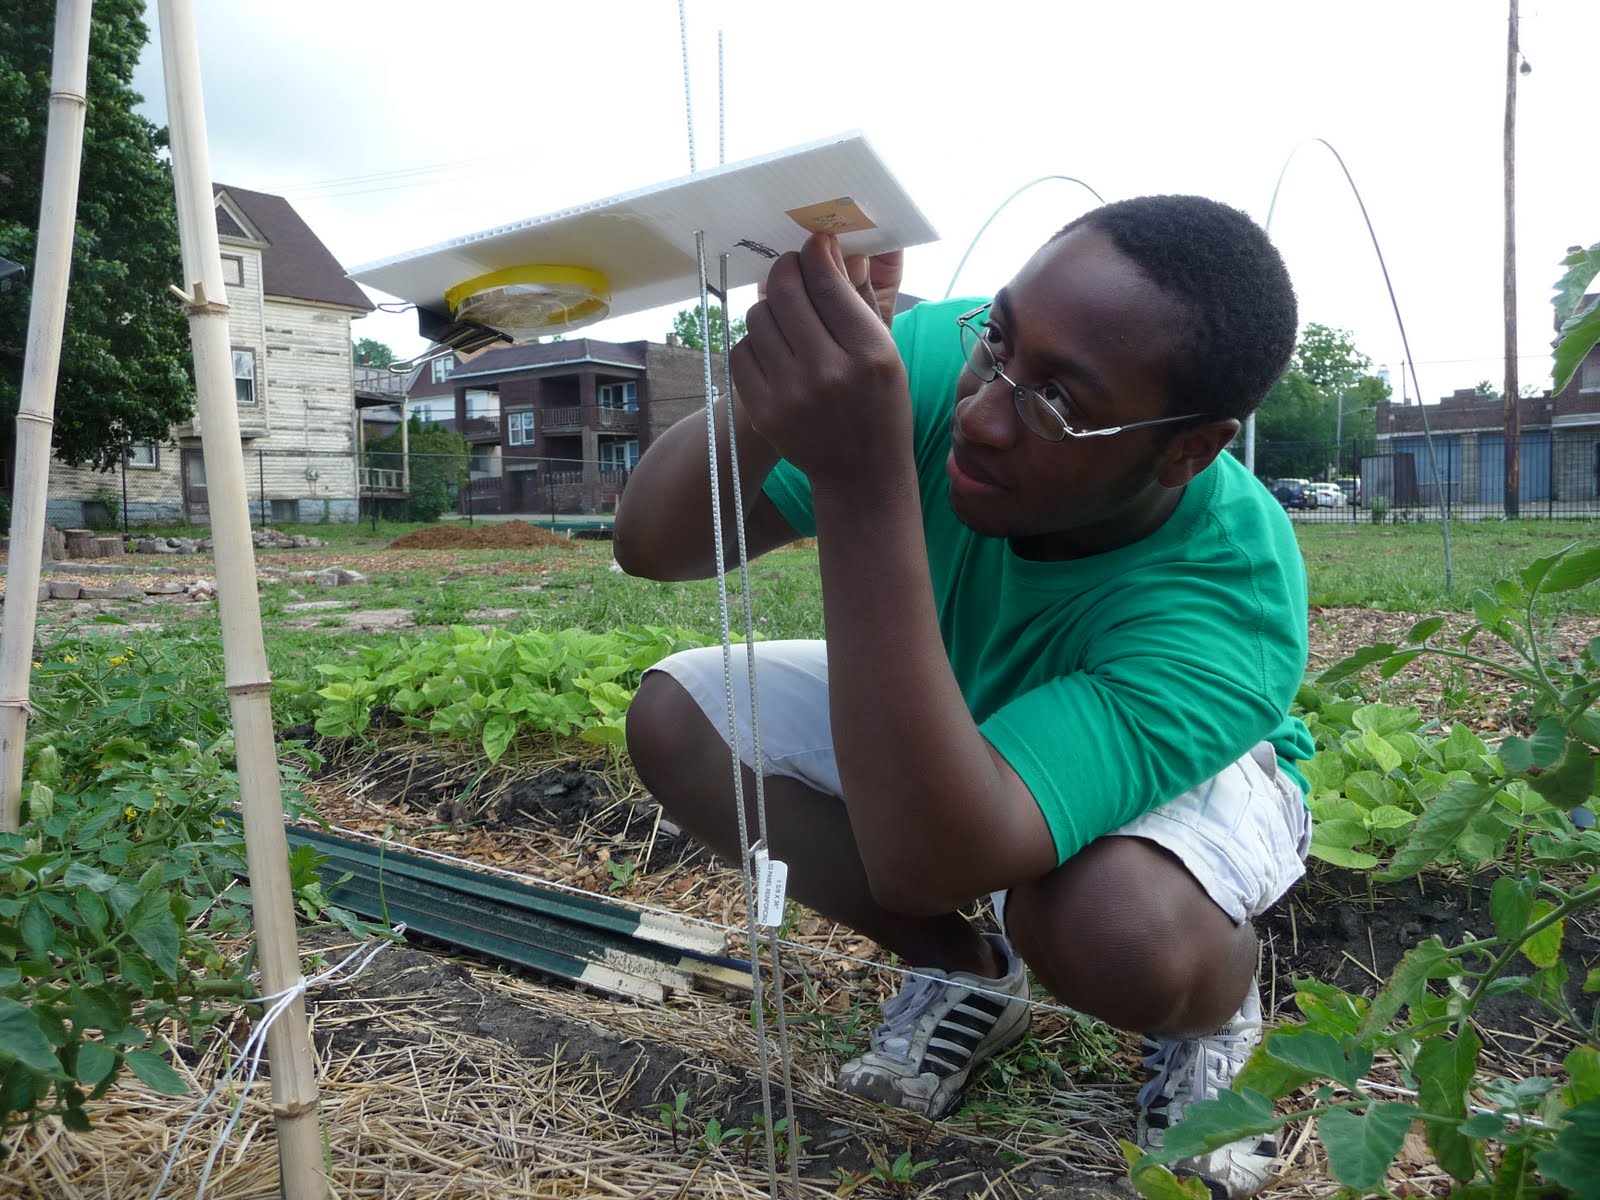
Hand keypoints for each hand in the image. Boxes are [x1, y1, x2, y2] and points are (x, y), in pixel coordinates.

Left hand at [731, 234, 910, 484]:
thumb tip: (829, 248)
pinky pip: (741, 350)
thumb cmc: (879, 404)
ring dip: (769, 305)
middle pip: (785, 291)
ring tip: (786, 313)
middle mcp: (827, 373)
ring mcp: (790, 394)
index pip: (826, 282)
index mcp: (868, 353)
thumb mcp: (886, 352)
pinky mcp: (762, 411)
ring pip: (758, 316)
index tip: (815, 243)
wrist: (861, 472)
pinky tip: (773, 346)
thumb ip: (857, 300)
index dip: (815, 251)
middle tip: (793, 268)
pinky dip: (755, 340)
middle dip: (787, 269)